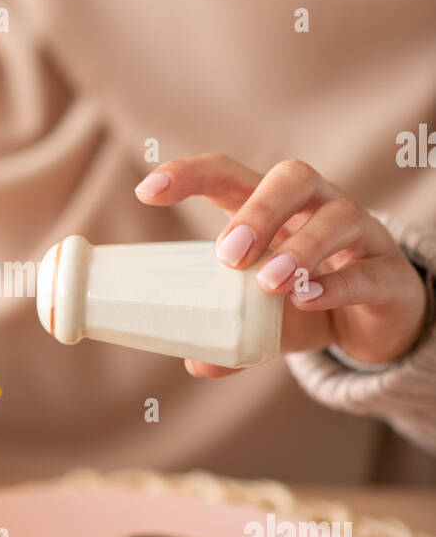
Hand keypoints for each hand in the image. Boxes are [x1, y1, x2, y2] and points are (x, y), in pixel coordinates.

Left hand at [135, 154, 427, 377]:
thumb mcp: (264, 319)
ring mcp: (360, 234)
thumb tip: (197, 362)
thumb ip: (232, 337)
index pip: (229, 174)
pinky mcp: (389, 273)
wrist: (380, 319)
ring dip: (299, 248)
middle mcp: (318, 206)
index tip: (147, 190)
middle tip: (228, 253)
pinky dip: (336, 284)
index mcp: (274, 208)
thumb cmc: (309, 299)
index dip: (189, 175)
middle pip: (293, 177)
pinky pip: (366, 270)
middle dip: (259, 210)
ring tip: (269, 284)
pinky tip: (307, 299)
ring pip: (337, 216)